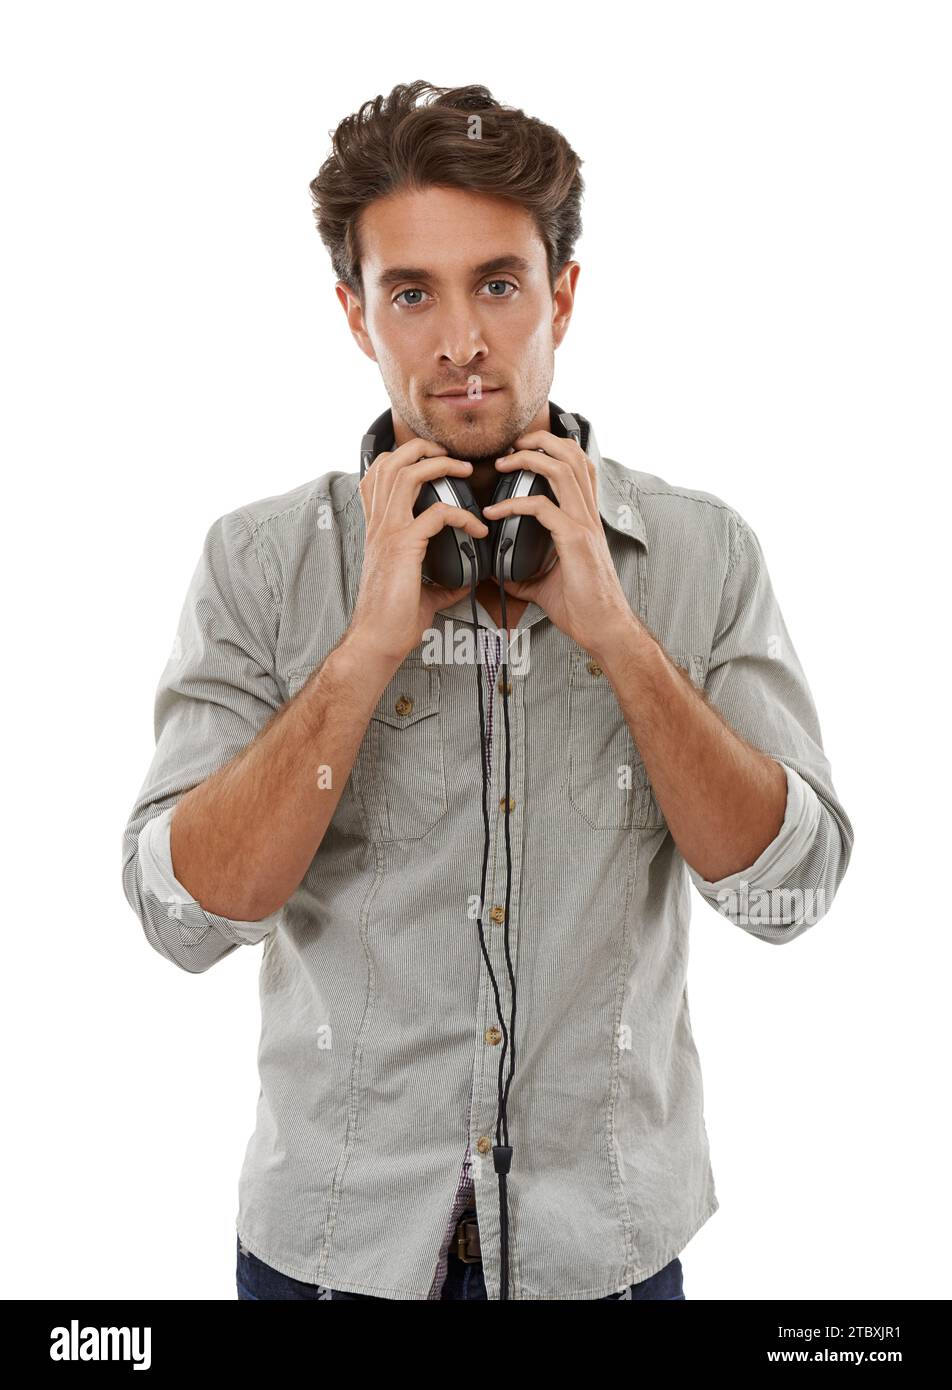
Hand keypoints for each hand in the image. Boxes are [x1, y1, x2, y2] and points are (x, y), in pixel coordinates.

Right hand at [350, 437, 488, 664]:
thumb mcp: (422, 590)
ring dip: (440, 465)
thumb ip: (442, 578)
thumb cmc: (394, 618)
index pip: (378, 474)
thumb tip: (468, 578)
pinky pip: (437, 514)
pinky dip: (463, 515)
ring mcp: (388, 532)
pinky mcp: (403, 547)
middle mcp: (379, 524)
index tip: (432, 460)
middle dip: (423, 448)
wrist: (378, 640)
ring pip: (407, 474)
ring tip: (465, 470)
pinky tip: (478, 529)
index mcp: (378, 528)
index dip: (403, 457)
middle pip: (391, 461)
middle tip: (451, 455)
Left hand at [482, 430, 635, 656]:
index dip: (554, 449)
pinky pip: (542, 507)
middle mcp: (588, 516)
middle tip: (511, 446)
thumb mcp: (545, 585)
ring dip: (529, 459)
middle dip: (540, 441)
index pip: (578, 466)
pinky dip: (514, 504)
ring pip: (562, 470)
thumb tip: (494, 574)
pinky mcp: (575, 541)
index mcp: (585, 519)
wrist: (604, 630)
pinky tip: (494, 511)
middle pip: (573, 455)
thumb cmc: (582, 607)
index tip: (523, 451)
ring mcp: (584, 525)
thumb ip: (522, 573)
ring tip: (503, 463)